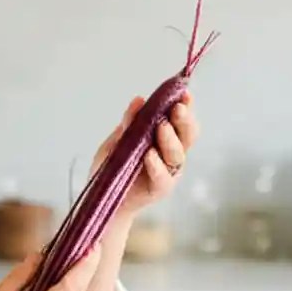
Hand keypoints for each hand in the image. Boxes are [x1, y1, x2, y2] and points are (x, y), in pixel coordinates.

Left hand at [90, 91, 198, 218]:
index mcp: (165, 138)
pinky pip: (163, 177)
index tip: (184, 93)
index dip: (186, 106)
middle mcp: (171, 153)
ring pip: (178, 154)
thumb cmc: (112, 167)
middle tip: (177, 108)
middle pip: (188, 135)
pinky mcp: (160, 189)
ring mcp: (168, 171)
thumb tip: (138, 100)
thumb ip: (129, 123)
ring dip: (170, 139)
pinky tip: (149, 155)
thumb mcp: (117, 140)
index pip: (180, 120)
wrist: (103, 197)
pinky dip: (157, 165)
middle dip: (184, 120)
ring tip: (161, 127)